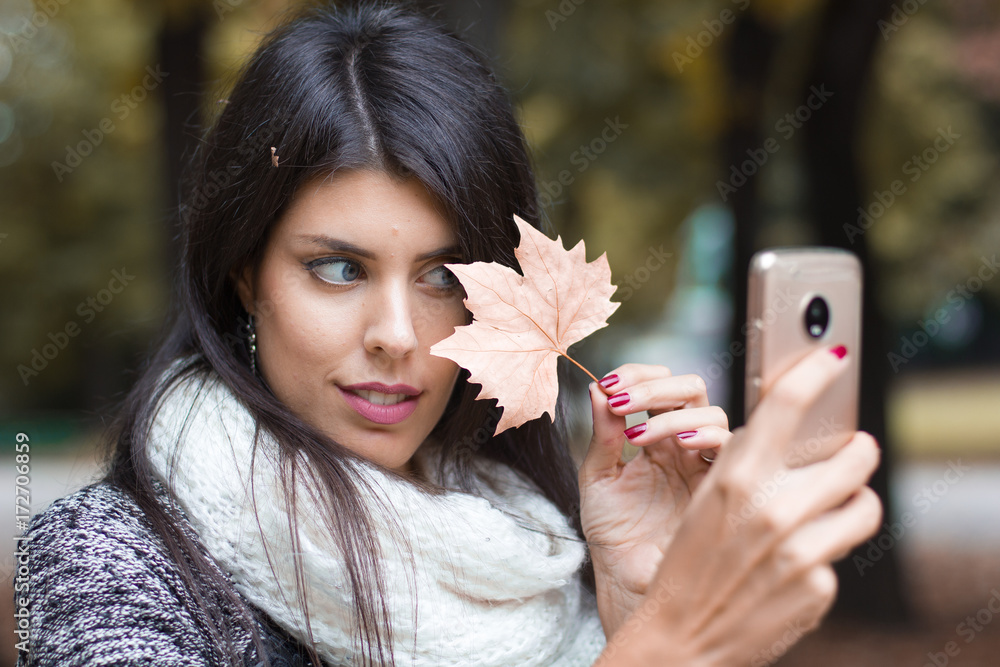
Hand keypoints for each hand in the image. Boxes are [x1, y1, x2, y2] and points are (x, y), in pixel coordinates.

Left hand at [579, 364, 731, 635]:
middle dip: (655, 386)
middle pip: (690, 389)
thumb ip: (601, 435)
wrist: (628, 584)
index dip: (637, 376)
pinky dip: (707, 435)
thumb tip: (595, 387)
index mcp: (654, 438)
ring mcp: (705, 463)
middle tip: (622, 399)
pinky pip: (731, 447)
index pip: (658, 386)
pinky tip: (680, 446)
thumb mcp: (598, 478)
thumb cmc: (613, 536)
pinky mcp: (723, 485)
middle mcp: (684, 445)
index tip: (608, 385)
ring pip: (712, 412)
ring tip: (637, 437)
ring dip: (672, 413)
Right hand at [595, 345, 882, 666]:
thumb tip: (773, 430)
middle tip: (856, 448)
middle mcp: (775, 509)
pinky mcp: (819, 588)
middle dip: (860, 449)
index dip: (816, 371)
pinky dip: (824, 555)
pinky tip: (794, 567)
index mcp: (735, 478)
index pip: (787, 404)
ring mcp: (803, 551)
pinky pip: (839, 555)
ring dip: (857, 499)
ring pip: (864, 504)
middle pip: (854, 454)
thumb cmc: (682, 565)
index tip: (834, 358)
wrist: (680, 639)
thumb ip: (740, 464)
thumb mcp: (701, 501)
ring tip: (845, 503)